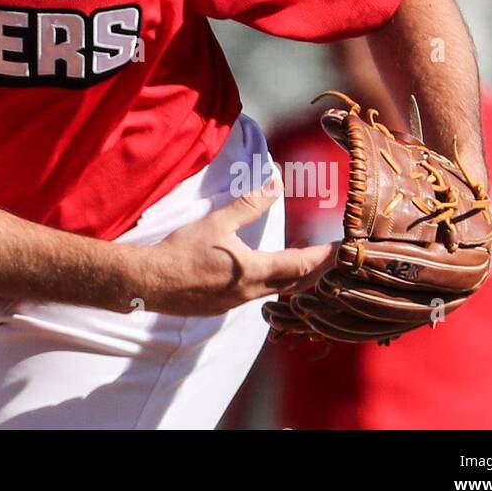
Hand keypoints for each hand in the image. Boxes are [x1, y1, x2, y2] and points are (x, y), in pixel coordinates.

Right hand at [133, 175, 335, 316]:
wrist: (150, 282)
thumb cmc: (183, 250)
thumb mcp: (217, 221)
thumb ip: (249, 204)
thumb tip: (276, 184)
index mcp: (255, 270)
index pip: (302, 265)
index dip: (324, 256)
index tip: (341, 249)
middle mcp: (252, 292)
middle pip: (295, 284)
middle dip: (314, 269)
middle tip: (327, 255)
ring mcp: (236, 303)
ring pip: (275, 291)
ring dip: (290, 276)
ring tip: (296, 258)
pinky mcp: (221, 306)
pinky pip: (255, 296)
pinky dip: (268, 283)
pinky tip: (258, 270)